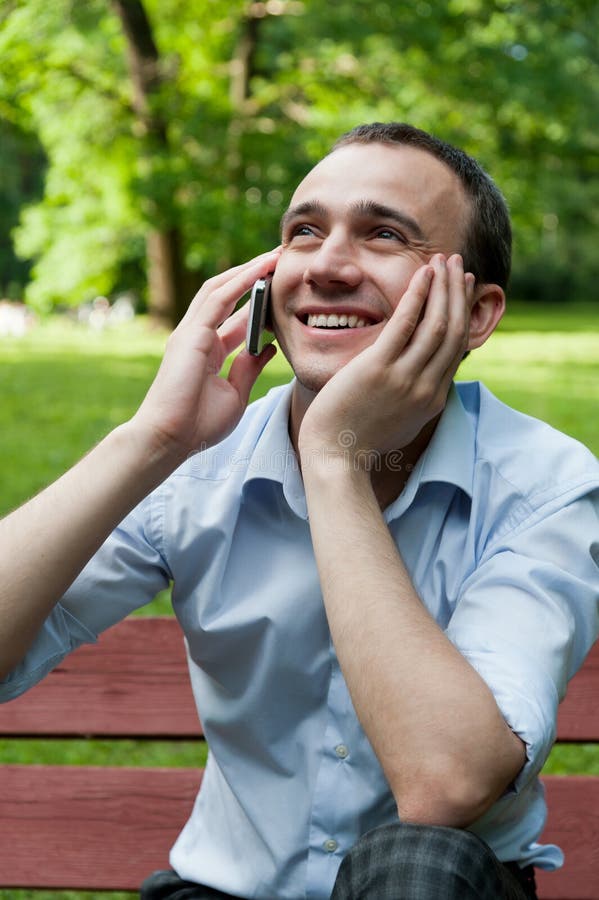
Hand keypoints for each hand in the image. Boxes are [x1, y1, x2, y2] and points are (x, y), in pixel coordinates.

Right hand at [130, 248, 280, 463]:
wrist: (170, 439)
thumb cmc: (198, 424)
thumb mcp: (235, 393)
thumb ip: (249, 367)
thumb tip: (269, 348)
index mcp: (209, 351)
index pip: (236, 317)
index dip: (258, 301)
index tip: (282, 288)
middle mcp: (199, 336)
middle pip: (227, 295)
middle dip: (252, 276)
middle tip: (281, 260)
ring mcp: (191, 332)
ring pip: (221, 289)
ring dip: (248, 270)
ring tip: (274, 256)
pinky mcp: (190, 334)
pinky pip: (217, 300)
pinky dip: (239, 282)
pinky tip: (259, 270)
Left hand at [298, 254, 474, 466]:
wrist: (335, 459)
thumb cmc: (358, 441)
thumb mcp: (399, 422)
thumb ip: (414, 398)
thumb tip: (420, 380)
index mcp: (432, 400)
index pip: (455, 349)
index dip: (462, 314)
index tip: (462, 290)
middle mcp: (426, 388)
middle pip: (453, 331)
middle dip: (458, 293)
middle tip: (458, 265)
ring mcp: (404, 379)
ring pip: (436, 324)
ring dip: (443, 287)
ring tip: (443, 261)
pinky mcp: (378, 370)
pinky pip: (405, 324)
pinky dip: (417, 295)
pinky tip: (422, 274)